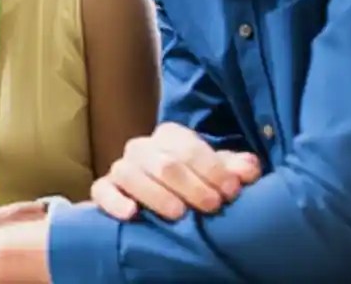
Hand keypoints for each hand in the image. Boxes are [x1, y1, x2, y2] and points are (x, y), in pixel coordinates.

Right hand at [92, 122, 261, 220]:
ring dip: (156, 194)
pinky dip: (114, 201)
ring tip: (178, 214)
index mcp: (170, 137)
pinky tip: (132, 214)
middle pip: (163, 163)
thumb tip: (248, 169)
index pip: (188, 147)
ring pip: (130, 174)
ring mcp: (121, 168)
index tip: (231, 191)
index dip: (212, 169)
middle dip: (190, 185)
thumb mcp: (218, 174)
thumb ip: (234, 170)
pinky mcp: (104, 189)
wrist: (165, 199)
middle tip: (212, 206)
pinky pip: (101, 190)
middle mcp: (142, 148)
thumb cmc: (196, 184)